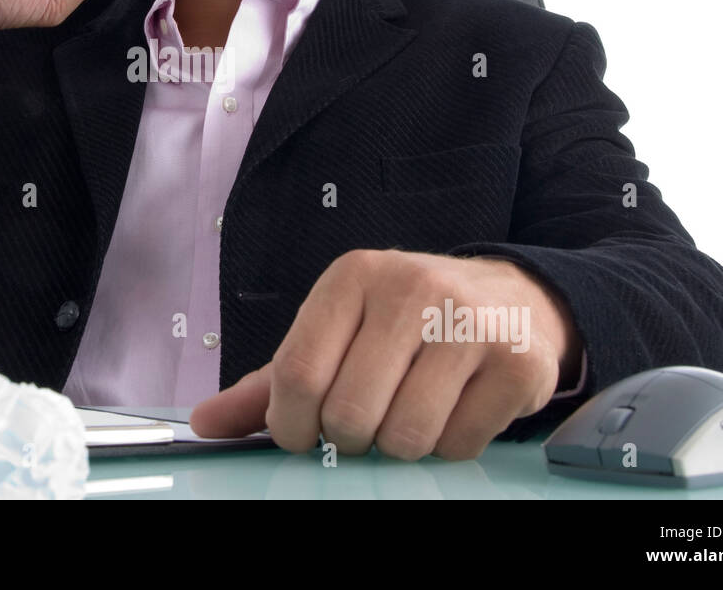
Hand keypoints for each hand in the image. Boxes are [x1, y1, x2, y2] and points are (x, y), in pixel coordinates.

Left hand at [190, 249, 581, 459]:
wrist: (513, 301)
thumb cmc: (406, 324)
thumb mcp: (337, 333)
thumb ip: (272, 381)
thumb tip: (205, 423)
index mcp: (353, 276)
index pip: (297, 372)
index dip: (290, 424)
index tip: (302, 433)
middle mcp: (412, 289)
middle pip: (348, 413)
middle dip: (349, 438)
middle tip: (365, 420)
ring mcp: (470, 324)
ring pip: (404, 437)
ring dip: (399, 445)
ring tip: (410, 410)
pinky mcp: (517, 364)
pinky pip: (457, 445)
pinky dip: (447, 445)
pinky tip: (454, 408)